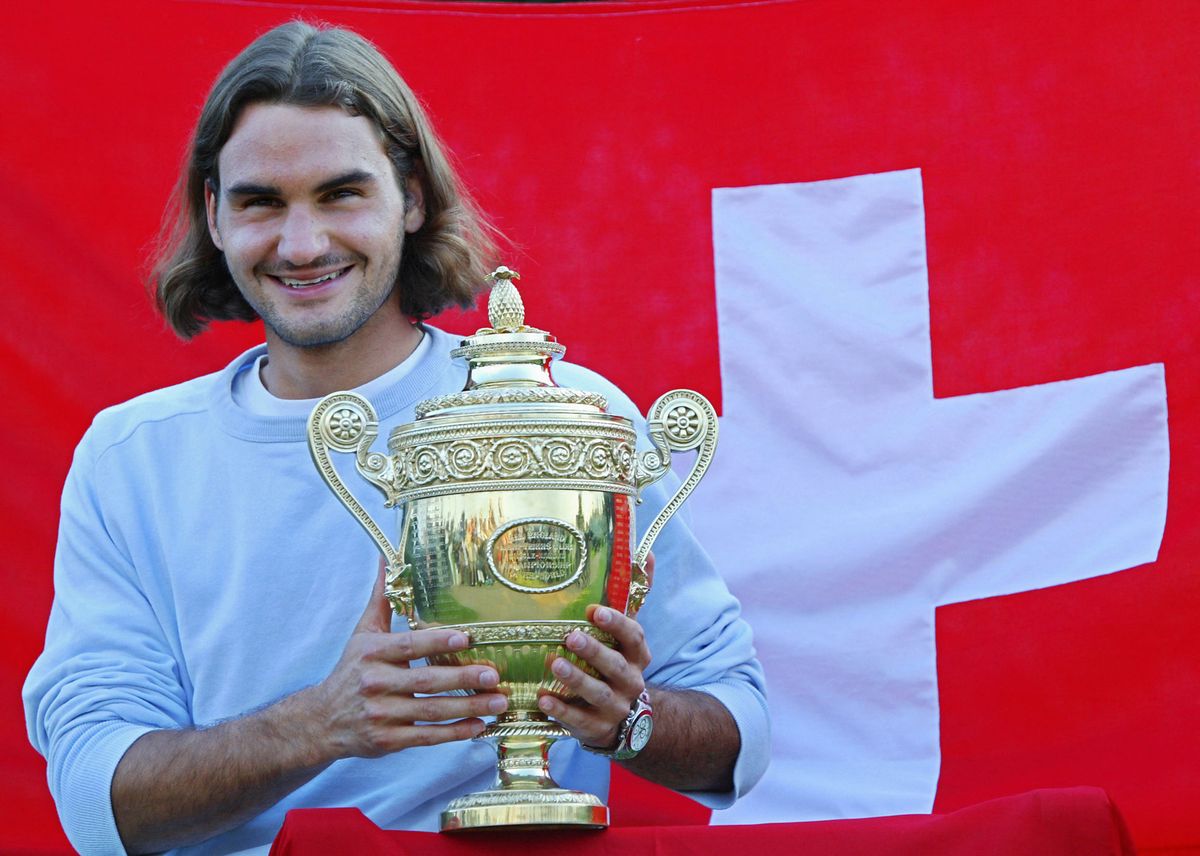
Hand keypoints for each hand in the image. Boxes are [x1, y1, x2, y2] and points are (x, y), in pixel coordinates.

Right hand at [304, 564, 508, 760]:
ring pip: (431, 710)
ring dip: (469, 707)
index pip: (409, 646)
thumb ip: (382, 598)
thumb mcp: (363, 633)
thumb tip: (387, 558)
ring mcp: (382, 714)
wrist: (322, 720)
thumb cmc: (352, 670)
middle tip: (494, 675)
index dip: (437, 641)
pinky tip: (479, 726)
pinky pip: (427, 736)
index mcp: (372, 653)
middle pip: (426, 680)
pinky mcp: (388, 741)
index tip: (467, 638)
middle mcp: (376, 683)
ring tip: (499, 701)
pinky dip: (455, 733)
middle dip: (463, 678)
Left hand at [537, 554, 655, 749]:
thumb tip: (643, 552)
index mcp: (637, 655)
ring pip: (598, 694)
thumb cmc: (617, 664)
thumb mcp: (627, 635)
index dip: (616, 624)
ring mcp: (615, 708)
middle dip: (594, 652)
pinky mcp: (596, 728)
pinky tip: (542, 699)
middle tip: (570, 636)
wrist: (628, 720)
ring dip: (575, 679)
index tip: (594, 611)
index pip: (633, 637)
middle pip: (615, 666)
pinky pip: (579, 720)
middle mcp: (630, 681)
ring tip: (553, 663)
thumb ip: (632, 597)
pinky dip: (561, 711)